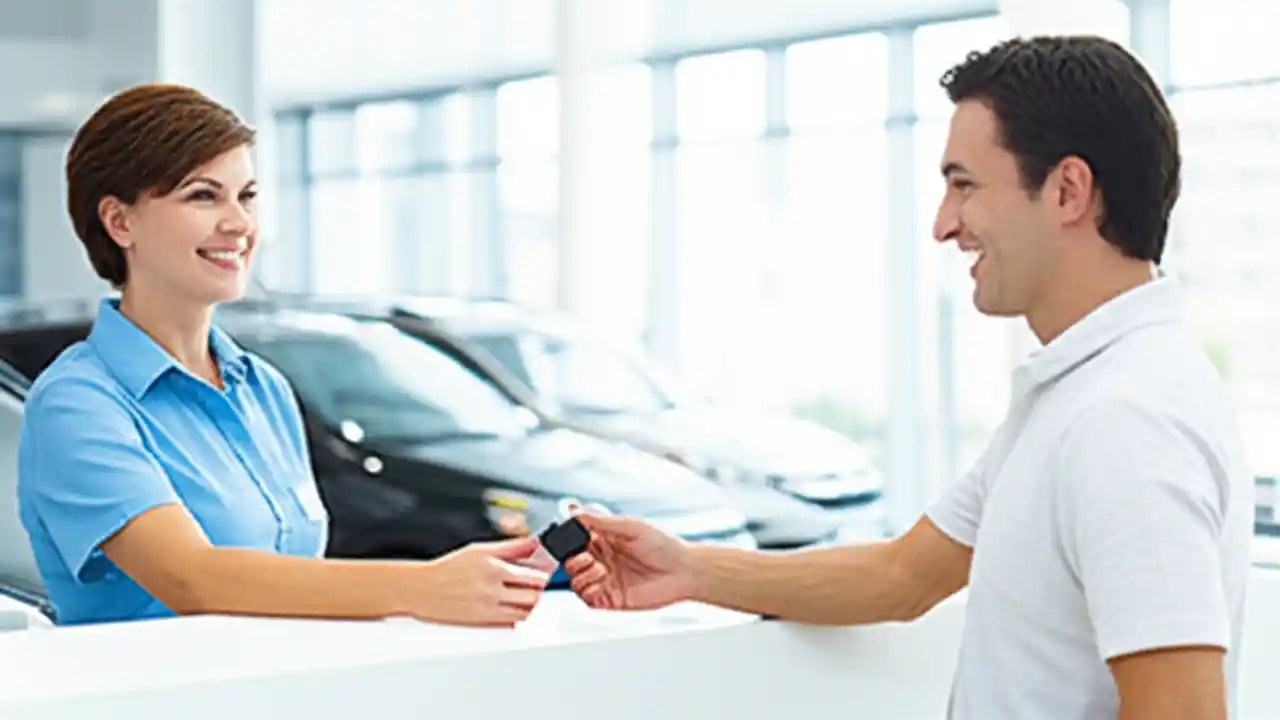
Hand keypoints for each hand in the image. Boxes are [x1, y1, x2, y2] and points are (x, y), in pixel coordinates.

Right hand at [408, 536, 552, 626]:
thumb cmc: (448, 568)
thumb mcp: (480, 549)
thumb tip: (533, 543)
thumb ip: (510, 547)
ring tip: (524, 594)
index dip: (542, 572)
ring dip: (530, 602)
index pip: (533, 575)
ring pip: (526, 610)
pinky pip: (513, 622)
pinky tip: (512, 605)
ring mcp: (489, 607)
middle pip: (534, 594)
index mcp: (494, 568)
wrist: (423, 589)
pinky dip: (518, 614)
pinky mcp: (484, 621)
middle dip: (538, 588)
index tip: (543, 569)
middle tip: (534, 582)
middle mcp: (493, 589)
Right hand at [562, 513, 696, 610]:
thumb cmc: (664, 545)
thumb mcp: (631, 527)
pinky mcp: (611, 598)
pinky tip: (601, 580)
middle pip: (571, 562)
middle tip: (586, 556)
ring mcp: (606, 580)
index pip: (576, 540)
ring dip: (579, 574)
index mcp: (605, 540)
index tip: (570, 538)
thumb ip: (601, 522)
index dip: (569, 541)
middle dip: (572, 560)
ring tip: (598, 567)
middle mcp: (603, 560)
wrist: (684, 571)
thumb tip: (575, 512)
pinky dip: (586, 590)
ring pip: (576, 581)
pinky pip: (587, 598)